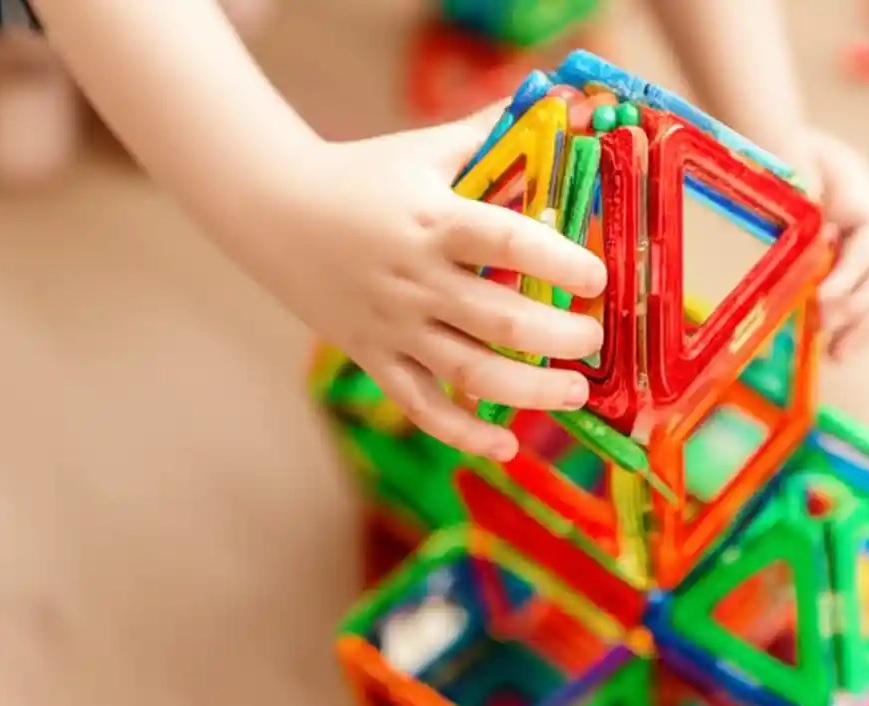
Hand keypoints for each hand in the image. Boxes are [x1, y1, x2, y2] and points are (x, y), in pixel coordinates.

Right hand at [227, 102, 606, 460]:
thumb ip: (490, 131)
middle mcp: (416, 277)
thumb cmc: (361, 176)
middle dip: (559, 336)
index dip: (558, 261)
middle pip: (499, 319)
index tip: (597, 277)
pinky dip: (463, 432)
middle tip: (593, 339)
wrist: (270, 210)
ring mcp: (393, 324)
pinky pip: (421, 405)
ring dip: (529, 389)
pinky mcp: (373, 356)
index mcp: (434, 219)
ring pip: (469, 372)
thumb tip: (557, 96)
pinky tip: (505, 445)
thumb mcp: (425, 149)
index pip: (505, 242)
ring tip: (575, 390)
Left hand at [809, 130, 868, 361]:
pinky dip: (856, 329)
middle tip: (824, 325)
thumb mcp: (795, 159)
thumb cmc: (795, 155)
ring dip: (863, 327)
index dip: (850, 271)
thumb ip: (802, 187)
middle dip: (860, 303)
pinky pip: (867, 302)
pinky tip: (837, 354)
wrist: (793, 153)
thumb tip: (809, 222)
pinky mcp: (860, 271)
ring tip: (837, 355)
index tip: (824, 296)